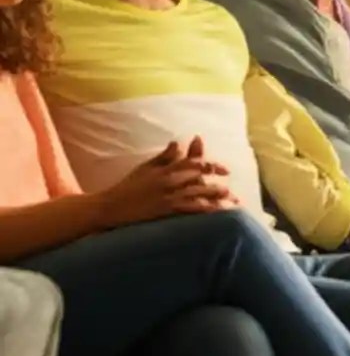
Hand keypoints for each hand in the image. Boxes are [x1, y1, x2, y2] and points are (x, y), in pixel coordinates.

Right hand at [96, 137, 235, 228]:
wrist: (110, 206)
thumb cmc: (128, 187)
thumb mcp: (145, 167)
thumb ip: (164, 156)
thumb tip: (178, 143)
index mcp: (165, 169)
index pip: (193, 163)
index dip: (211, 165)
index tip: (225, 170)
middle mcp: (169, 181)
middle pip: (198, 178)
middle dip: (217, 183)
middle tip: (233, 190)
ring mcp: (167, 196)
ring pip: (197, 194)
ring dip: (215, 197)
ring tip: (231, 199)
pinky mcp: (164, 210)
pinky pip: (187, 209)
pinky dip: (202, 210)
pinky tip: (213, 213)